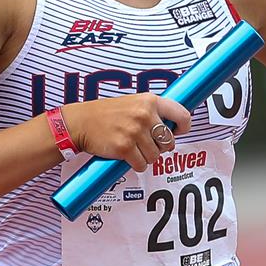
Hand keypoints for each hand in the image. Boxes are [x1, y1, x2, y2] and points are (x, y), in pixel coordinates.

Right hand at [63, 95, 190, 169]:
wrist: (82, 122)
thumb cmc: (108, 114)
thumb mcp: (134, 102)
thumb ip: (154, 111)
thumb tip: (175, 125)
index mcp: (150, 101)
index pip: (182, 115)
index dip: (184, 127)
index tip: (178, 132)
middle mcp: (144, 115)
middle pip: (169, 141)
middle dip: (161, 147)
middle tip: (148, 144)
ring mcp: (135, 132)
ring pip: (156, 156)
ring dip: (147, 157)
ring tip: (135, 148)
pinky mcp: (124, 148)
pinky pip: (142, 165)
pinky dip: (137, 165)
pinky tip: (128, 156)